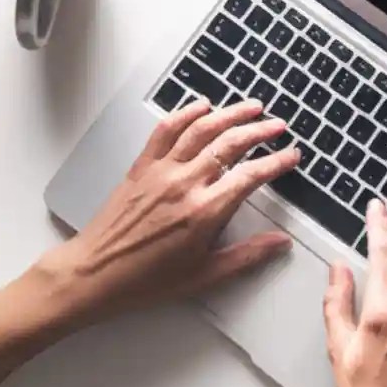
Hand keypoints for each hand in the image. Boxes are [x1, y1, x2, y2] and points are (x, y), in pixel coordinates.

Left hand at [33, 99, 300, 328]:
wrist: (95, 273)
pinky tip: (202, 106)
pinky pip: (166, 130)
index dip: (276, 162)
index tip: (291, 156)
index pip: (250, 176)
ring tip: (252, 107)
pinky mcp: (142, 167)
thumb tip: (280, 242)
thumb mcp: (205, 275)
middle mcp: (184, 184)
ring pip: (201, 129)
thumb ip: (247, 256)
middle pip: (230, 143)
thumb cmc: (147, 280)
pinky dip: (186, 113)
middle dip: (260, 130)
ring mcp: (161, 171)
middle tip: (278, 126)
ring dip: (230, 113)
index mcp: (204, 212)